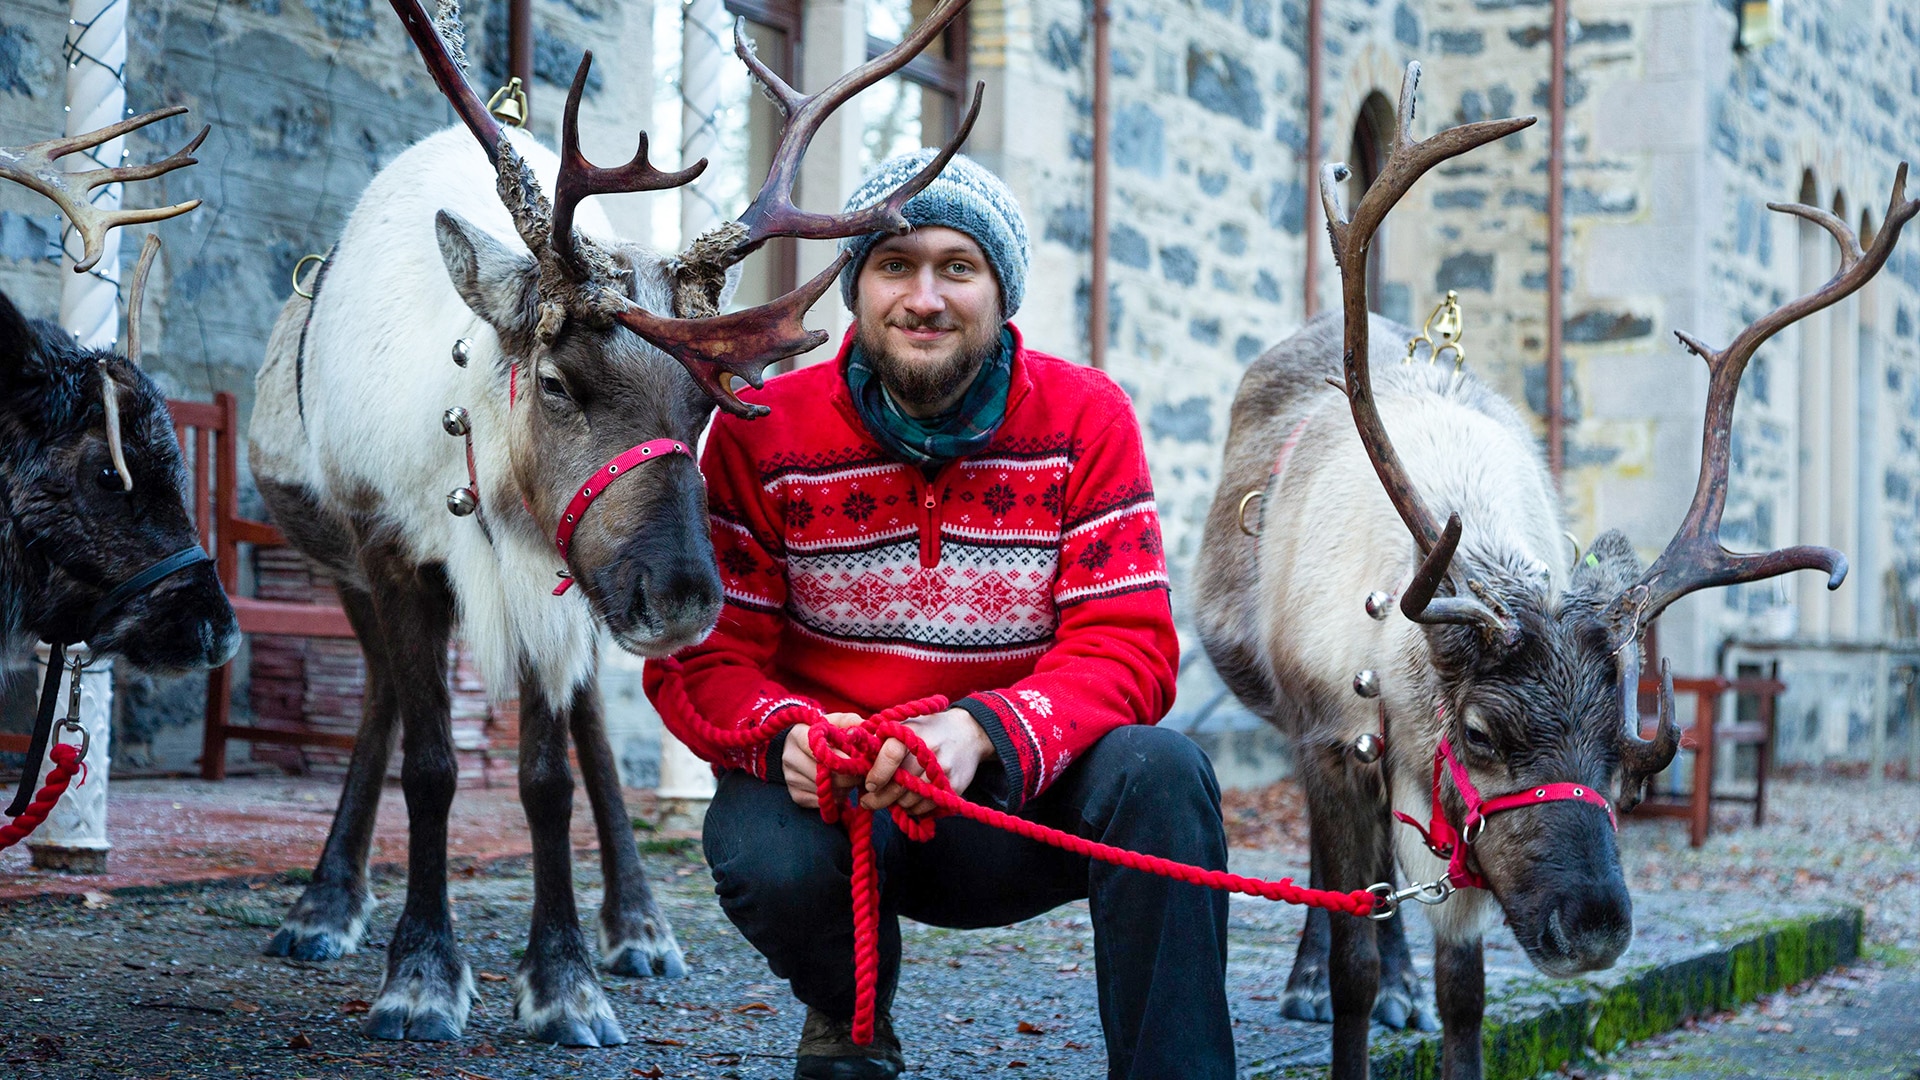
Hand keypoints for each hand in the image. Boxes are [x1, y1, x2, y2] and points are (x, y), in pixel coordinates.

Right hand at [782, 712, 864, 808]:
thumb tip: (868, 733)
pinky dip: (836, 797)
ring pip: (826, 791)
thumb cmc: (825, 732)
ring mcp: (791, 778)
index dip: (841, 757)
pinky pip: (823, 802)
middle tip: (862, 772)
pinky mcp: (796, 795)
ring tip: (851, 777)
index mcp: (798, 734)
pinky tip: (841, 786)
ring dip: (845, 788)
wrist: (804, 748)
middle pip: (824, 774)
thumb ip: (852, 723)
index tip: (857, 758)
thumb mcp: (837, 721)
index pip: (817, 748)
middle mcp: (790, 757)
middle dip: (849, 775)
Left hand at [861, 707, 994, 816]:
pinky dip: (914, 808)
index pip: (890, 755)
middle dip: (878, 798)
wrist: (968, 733)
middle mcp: (929, 752)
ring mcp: (942, 771)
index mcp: (912, 733)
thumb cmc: (927, 730)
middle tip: (868, 801)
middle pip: (898, 785)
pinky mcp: (953, 787)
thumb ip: (881, 742)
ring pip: (909, 801)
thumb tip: (854, 760)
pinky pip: (925, 808)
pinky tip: (911, 798)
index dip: (876, 774)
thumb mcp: (905, 726)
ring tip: (894, 795)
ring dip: (897, 803)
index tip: (868, 785)